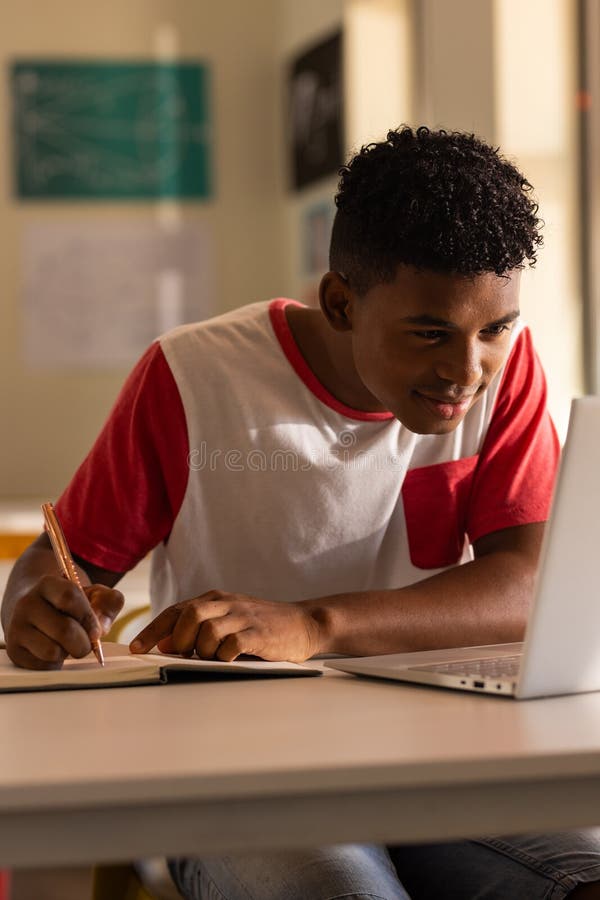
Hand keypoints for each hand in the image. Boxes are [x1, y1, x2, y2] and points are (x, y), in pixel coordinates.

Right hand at [5, 577, 123, 669]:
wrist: (34, 612)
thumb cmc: (70, 605)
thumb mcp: (93, 595)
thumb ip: (109, 603)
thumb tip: (101, 629)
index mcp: (48, 584)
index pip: (70, 597)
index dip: (88, 617)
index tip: (96, 630)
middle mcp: (27, 604)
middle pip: (65, 630)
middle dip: (84, 643)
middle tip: (86, 643)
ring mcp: (17, 628)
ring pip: (52, 651)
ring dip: (67, 653)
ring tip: (66, 644)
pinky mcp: (14, 651)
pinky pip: (43, 666)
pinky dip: (55, 663)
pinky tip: (53, 650)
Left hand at [130, 591, 320, 662]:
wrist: (303, 623)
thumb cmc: (260, 627)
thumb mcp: (227, 621)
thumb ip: (197, 629)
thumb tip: (164, 644)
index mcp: (216, 599)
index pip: (176, 611)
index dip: (152, 630)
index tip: (135, 648)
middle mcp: (227, 604)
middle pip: (189, 614)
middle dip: (179, 639)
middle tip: (183, 655)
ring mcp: (244, 617)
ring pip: (208, 629)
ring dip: (203, 649)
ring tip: (213, 657)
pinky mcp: (260, 633)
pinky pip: (233, 644)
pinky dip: (225, 655)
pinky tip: (230, 659)